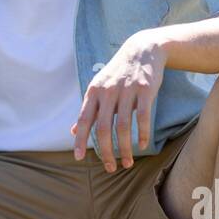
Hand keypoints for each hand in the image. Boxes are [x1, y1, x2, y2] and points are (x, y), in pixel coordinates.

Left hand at [70, 31, 167, 170]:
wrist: (142, 50)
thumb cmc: (117, 74)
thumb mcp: (98, 87)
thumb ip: (88, 110)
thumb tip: (72, 131)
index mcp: (94, 92)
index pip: (83, 120)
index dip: (80, 140)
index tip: (79, 158)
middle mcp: (108, 91)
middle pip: (103, 128)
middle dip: (106, 151)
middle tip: (110, 168)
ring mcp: (127, 90)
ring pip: (124, 126)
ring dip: (125, 148)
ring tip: (127, 163)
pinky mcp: (145, 90)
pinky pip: (143, 117)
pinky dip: (143, 134)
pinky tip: (143, 145)